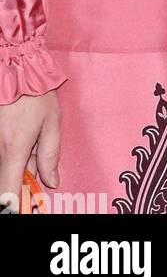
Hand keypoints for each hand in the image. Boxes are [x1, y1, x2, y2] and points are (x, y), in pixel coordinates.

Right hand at [0, 89, 60, 213]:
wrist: (15, 68)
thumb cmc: (36, 93)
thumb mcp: (52, 122)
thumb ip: (51, 155)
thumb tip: (53, 182)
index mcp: (13, 149)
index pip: (8, 192)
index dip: (15, 205)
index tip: (23, 208)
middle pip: (6, 178)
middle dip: (21, 177)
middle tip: (34, 157)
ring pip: (4, 164)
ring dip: (17, 162)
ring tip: (28, 140)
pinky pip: (1, 152)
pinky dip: (11, 151)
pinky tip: (20, 136)